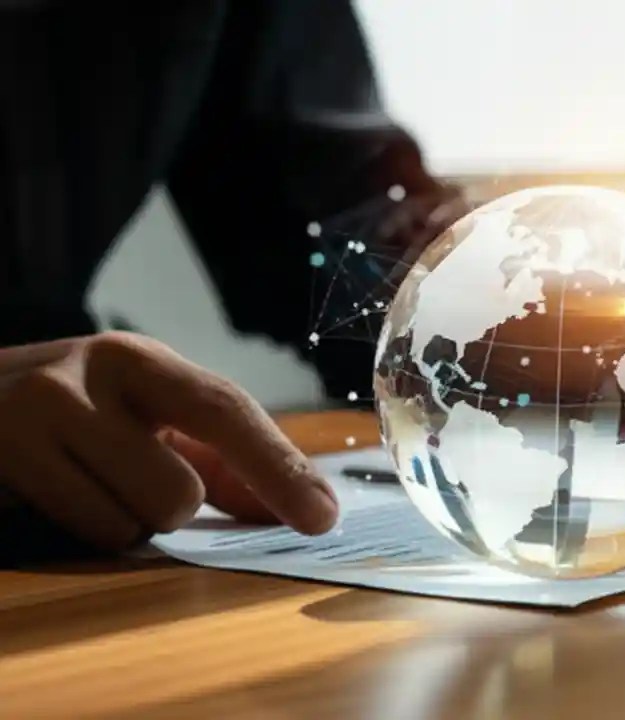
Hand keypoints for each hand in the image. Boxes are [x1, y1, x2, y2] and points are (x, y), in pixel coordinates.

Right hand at [0, 332, 338, 551]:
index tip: (323, 517)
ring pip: (136, 520)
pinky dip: (83, 530)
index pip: (227, 410)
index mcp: (138, 360)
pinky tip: (50, 493)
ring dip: (124, 522)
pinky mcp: (0, 457)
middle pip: (183, 489)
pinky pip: (85, 533)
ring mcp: (35, 414)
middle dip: (170, 508)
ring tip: (82, 483)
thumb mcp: (134, 421)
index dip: (280, 467)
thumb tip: (300, 505)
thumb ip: (217, 463)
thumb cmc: (58, 423)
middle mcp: (88, 373)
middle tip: (125, 478)